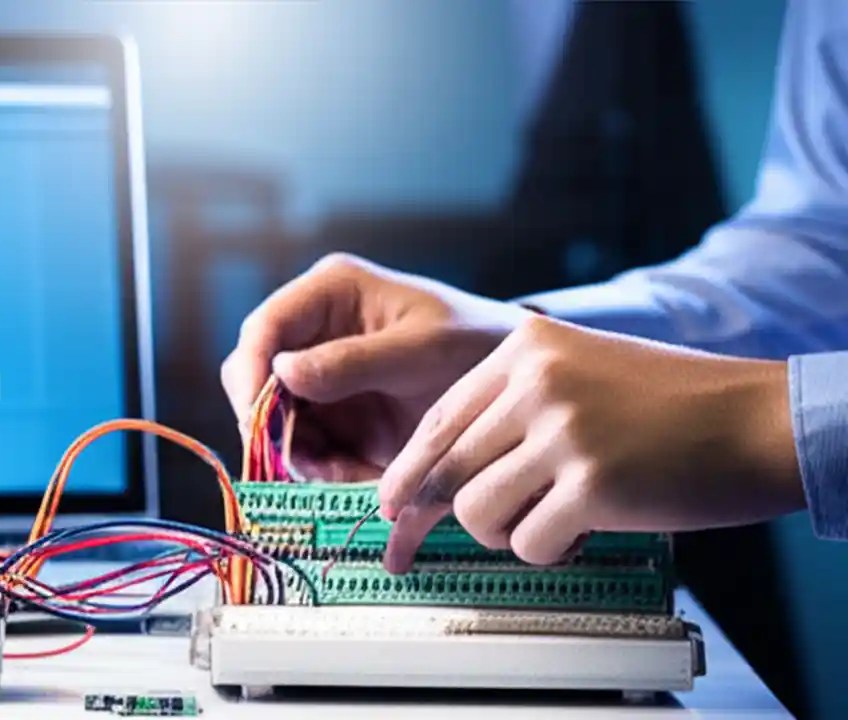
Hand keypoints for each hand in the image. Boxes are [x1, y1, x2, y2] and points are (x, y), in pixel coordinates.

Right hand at [220, 253, 530, 480]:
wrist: (514, 386)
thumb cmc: (477, 346)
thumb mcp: (421, 351)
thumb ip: (353, 361)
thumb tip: (282, 371)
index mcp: (331, 292)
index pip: (264, 328)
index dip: (250, 373)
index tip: (258, 420)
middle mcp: (314, 330)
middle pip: (255, 377)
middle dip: (274, 424)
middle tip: (306, 462)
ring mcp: (319, 375)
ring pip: (274, 421)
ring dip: (302, 456)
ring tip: (353, 475)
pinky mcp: (332, 415)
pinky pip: (304, 449)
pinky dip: (325, 470)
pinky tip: (363, 478)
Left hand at [377, 314, 803, 572]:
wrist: (758, 418)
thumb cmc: (674, 402)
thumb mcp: (581, 368)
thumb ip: (514, 401)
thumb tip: (443, 464)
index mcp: (527, 346)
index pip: (439, 416)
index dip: (409, 467)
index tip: (391, 498)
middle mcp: (537, 382)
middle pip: (444, 466)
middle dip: (426, 511)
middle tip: (410, 538)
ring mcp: (563, 432)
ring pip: (475, 510)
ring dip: (501, 531)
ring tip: (542, 519)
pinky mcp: (592, 485)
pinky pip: (528, 541)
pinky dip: (548, 548)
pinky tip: (583, 530)